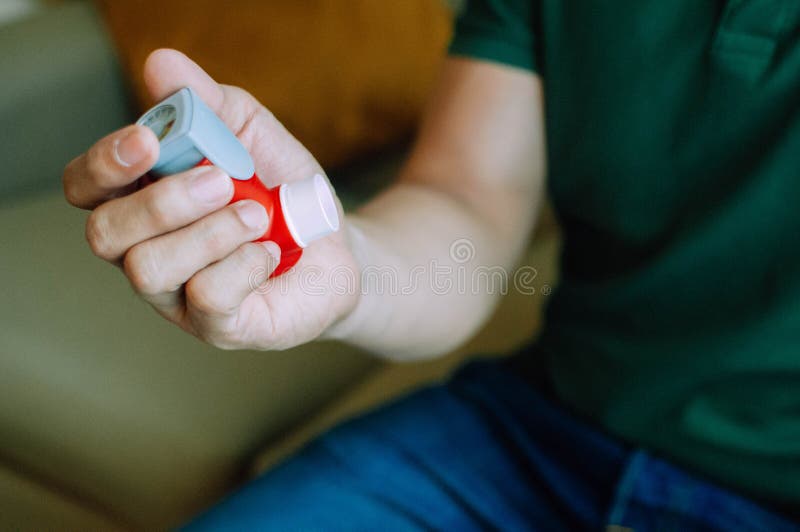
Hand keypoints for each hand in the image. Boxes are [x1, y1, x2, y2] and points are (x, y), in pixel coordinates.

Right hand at [63, 49, 359, 349]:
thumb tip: (162, 65)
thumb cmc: (281, 190)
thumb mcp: (253, 135)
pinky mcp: (216, 326)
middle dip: (162, 202)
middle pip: (106, 233)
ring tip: (258, 215)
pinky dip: (242, 264)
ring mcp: (177, 296)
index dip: (103, 164)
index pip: (86, 186)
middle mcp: (146, 250)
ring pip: (149, 269)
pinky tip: (269, 252)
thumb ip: (210, 106)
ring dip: (210, 233)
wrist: (335, 245)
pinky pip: (206, 298)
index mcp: (142, 199)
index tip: (148, 141)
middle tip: (222, 181)